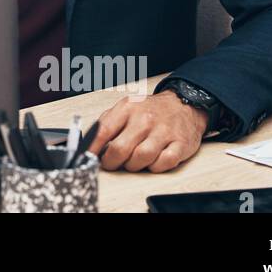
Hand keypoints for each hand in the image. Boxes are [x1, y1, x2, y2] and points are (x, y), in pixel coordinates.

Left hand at [87, 90, 207, 172]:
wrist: (182, 104)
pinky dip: (155, 167)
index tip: (88, 157)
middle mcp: (145, 119)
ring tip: (132, 161)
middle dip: (112, 162)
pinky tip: (152, 161)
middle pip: (120, 149)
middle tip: (112, 163)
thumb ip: (106, 123)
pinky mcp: (180, 144)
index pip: (103, 131)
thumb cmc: (151, 110)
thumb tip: (88, 142)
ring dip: (133, 165)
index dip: (93, 148)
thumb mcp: (125, 108)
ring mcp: (164, 132)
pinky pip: (163, 163)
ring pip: (141, 158)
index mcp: (128, 108)